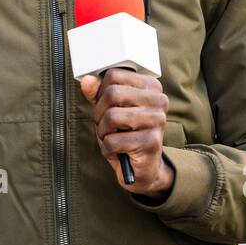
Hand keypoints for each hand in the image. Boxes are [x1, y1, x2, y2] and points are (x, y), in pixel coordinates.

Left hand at [78, 69, 173, 197]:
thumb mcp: (109, 110)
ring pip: (112, 117)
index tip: (107, 107)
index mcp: (151, 86)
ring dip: (103, 133)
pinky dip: (107, 149)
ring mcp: (157, 121)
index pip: (114, 75)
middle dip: (99, 114)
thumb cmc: (126, 135)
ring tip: (112, 138)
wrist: (143, 168)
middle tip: (106, 126)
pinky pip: (113, 141)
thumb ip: (98, 93)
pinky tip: (118, 151)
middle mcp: (158, 100)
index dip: (101, 93)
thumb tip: (87, 81)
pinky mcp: (151, 142)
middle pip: (112, 94)